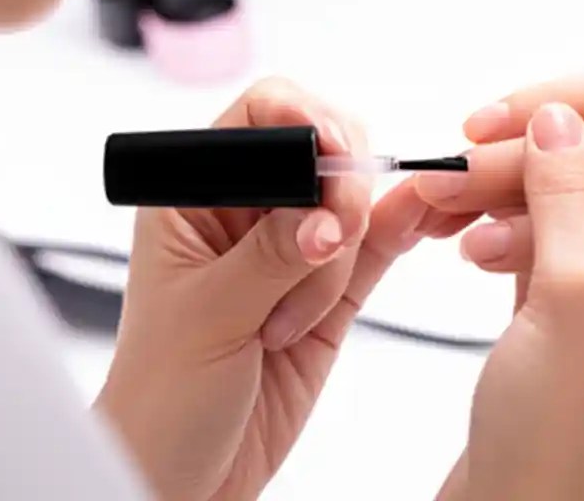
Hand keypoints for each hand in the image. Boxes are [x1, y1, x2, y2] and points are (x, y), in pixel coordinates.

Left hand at [94, 78, 432, 500]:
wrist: (184, 475)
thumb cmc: (160, 396)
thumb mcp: (207, 317)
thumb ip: (269, 255)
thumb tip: (323, 209)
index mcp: (192, 196)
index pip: (258, 118)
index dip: (303, 120)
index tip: (332, 155)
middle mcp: (245, 210)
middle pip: (320, 147)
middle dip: (337, 189)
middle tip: (329, 243)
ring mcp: (292, 248)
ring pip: (354, 201)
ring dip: (347, 247)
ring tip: (291, 322)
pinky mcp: (332, 290)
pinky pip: (377, 244)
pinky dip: (403, 228)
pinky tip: (423, 217)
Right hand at [443, 104, 583, 500]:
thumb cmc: (568, 452)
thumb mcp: (579, 305)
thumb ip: (572, 201)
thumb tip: (559, 121)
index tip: (517, 117)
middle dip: (527, 166)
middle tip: (469, 153)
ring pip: (565, 217)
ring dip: (503, 199)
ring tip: (449, 194)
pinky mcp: (567, 331)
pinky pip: (537, 255)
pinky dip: (497, 236)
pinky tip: (464, 230)